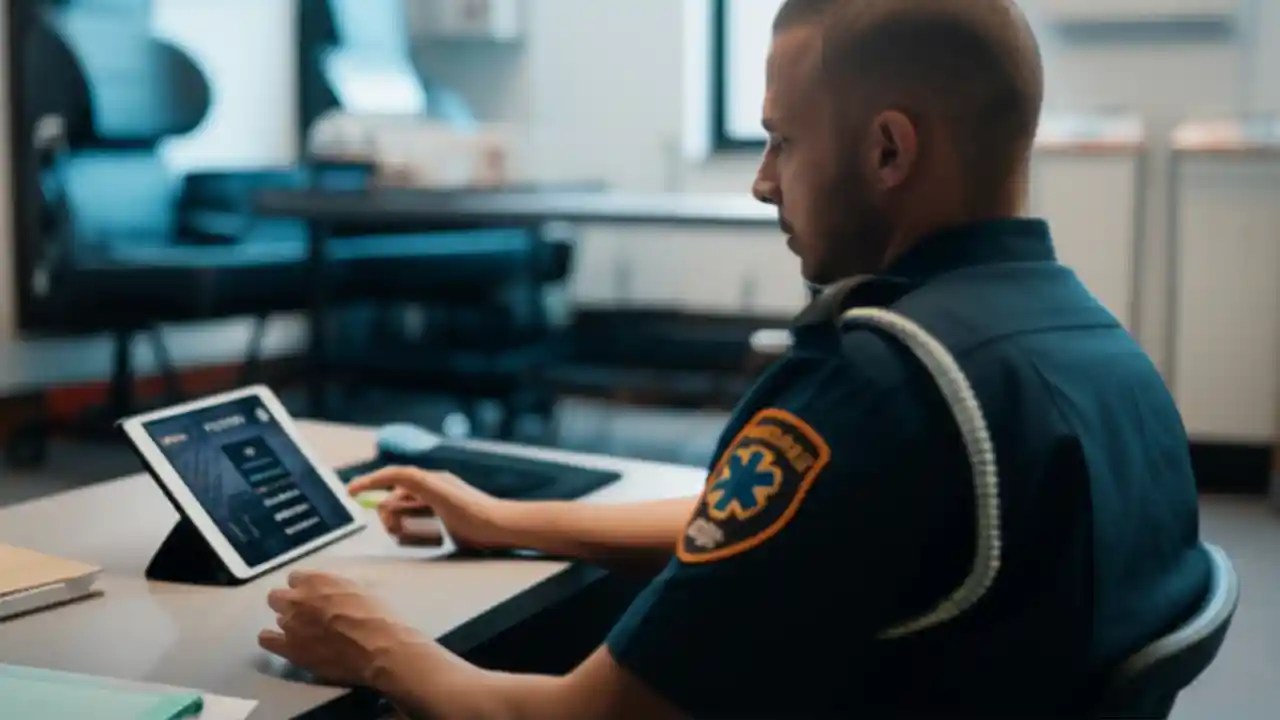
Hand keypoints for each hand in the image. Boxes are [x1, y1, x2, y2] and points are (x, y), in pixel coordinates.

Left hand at [259, 570, 427, 688]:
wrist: (377, 648)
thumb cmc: (375, 615)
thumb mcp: (357, 589)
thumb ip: (334, 587)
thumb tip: (325, 591)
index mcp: (315, 581)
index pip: (296, 577)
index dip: (305, 587)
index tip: (314, 594)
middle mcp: (297, 599)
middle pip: (277, 596)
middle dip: (289, 602)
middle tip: (306, 611)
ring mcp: (289, 624)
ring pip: (278, 617)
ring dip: (290, 621)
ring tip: (306, 632)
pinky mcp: (289, 648)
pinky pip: (266, 640)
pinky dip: (273, 639)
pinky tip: (284, 641)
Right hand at [349, 467, 513, 550]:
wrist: (502, 529)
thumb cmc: (473, 514)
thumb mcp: (437, 492)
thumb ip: (411, 479)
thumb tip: (387, 475)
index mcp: (430, 480)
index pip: (392, 476)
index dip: (369, 481)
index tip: (349, 492)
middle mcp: (433, 489)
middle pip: (395, 499)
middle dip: (389, 514)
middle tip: (398, 531)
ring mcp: (439, 505)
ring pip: (405, 515)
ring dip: (401, 526)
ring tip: (413, 537)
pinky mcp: (445, 521)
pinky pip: (417, 525)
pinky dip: (413, 532)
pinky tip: (425, 540)